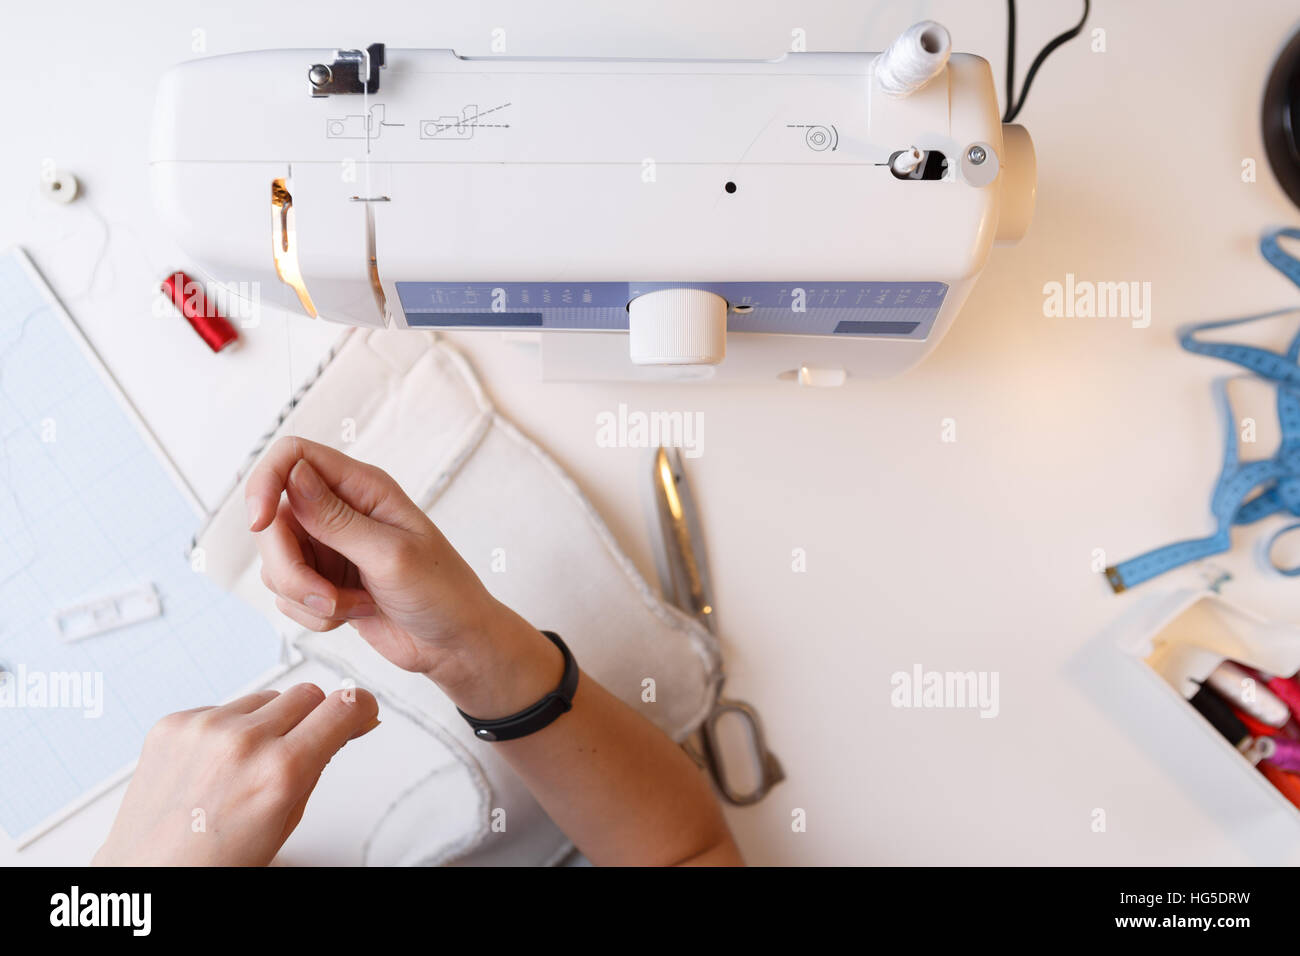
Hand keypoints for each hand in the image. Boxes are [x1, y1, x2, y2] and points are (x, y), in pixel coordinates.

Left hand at [93, 684, 378, 865]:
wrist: (146, 873)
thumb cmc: (214, 863)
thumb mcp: (287, 819)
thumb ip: (319, 764)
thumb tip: (345, 725)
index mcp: (280, 771)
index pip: (344, 706)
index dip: (359, 708)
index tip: (359, 711)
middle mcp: (242, 742)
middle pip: (306, 694)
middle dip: (313, 718)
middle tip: (300, 748)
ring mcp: (202, 728)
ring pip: (264, 698)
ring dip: (267, 722)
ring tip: (247, 766)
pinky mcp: (172, 723)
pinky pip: (222, 707)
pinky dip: (227, 728)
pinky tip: (216, 764)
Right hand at [245, 437, 561, 714]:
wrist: (456, 643)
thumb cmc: (441, 592)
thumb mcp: (391, 555)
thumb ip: (336, 519)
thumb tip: (292, 474)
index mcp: (363, 486)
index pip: (292, 455)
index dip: (264, 482)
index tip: (258, 524)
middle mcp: (341, 509)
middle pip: (272, 519)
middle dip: (289, 567)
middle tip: (327, 599)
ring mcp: (330, 546)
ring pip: (275, 562)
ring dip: (305, 595)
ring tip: (354, 607)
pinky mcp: (324, 581)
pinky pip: (286, 593)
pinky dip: (312, 613)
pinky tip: (354, 615)